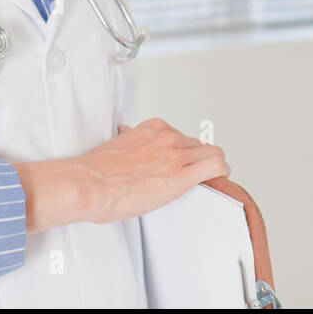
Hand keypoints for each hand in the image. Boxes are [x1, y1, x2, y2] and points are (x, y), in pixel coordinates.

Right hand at [76, 118, 229, 224]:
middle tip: (193, 174)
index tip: (180, 160)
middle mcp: (167, 138)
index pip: (180, 136)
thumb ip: (128, 139)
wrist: (90, 184)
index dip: (183, 151)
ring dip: (211, 166)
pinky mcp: (181, 176)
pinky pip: (216, 166)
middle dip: (197, 159)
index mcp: (152, 129)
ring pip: (212, 153)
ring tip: (208, 179)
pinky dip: (222, 172)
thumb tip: (127, 134)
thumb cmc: (96, 171)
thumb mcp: (115, 145)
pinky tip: (220, 179)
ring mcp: (176, 155)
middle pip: (198, 145)